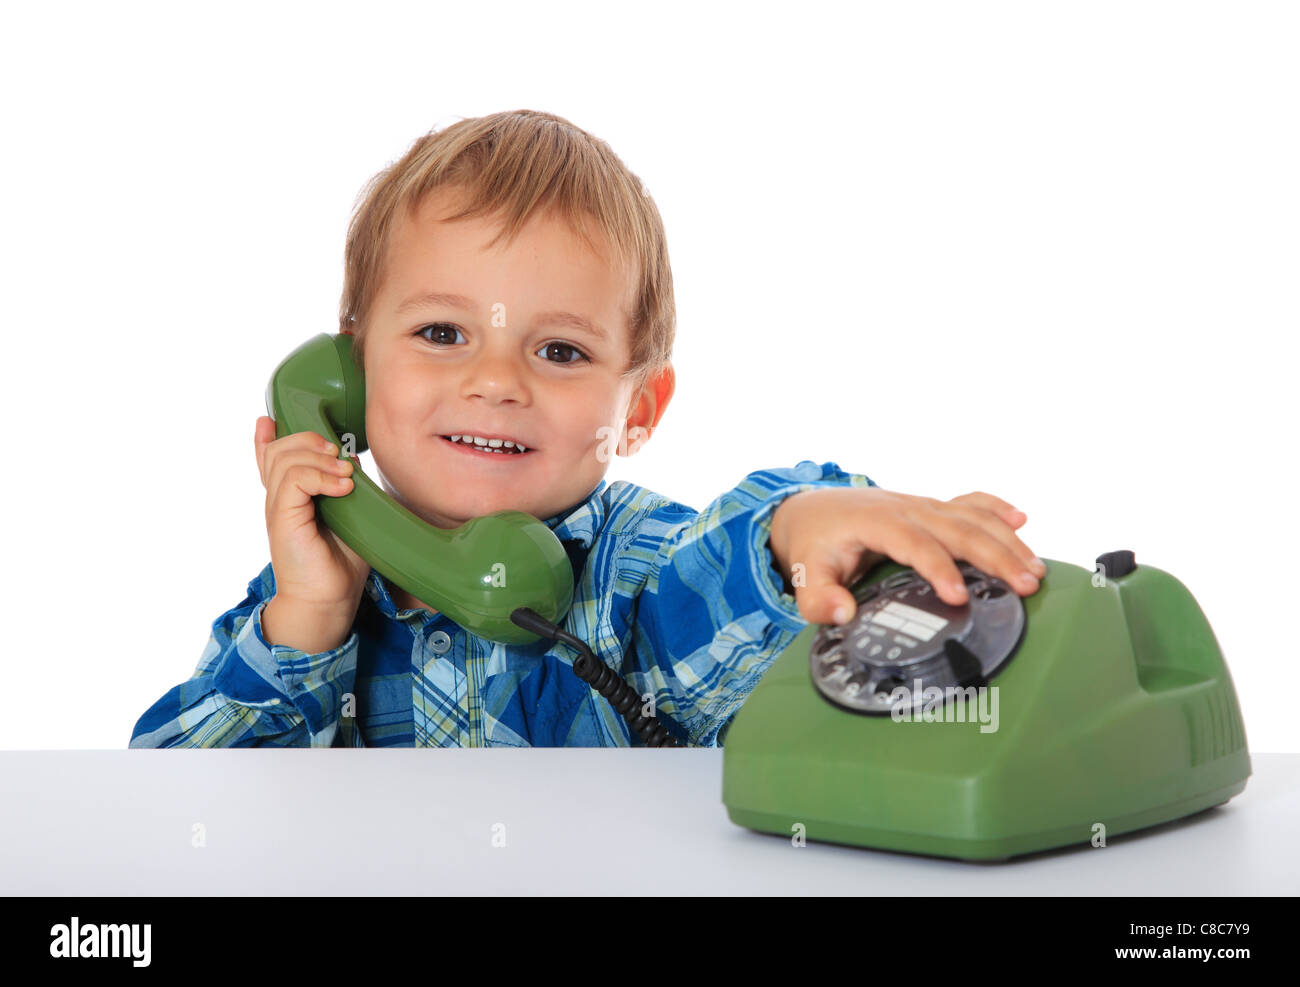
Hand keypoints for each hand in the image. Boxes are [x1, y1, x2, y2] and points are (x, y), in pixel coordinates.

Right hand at [254, 416, 371, 611]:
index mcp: (289, 500)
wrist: (327, 601)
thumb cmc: (340, 564)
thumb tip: (350, 460)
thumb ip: (344, 488)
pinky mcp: (283, 519)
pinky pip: (294, 480)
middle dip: (309, 440)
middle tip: (338, 453)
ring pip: (286, 460)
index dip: (266, 438)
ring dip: (320, 458)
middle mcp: (277, 501)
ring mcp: (277, 509)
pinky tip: (344, 486)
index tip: (269, 420)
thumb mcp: (348, 517)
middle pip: (279, 451)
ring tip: (346, 473)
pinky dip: (321, 477)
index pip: (267, 460)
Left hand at [768, 487, 1046, 625]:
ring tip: (1034, 570)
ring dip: (1006, 541)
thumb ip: (817, 599)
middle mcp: (905, 508)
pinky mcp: (931, 508)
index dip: (938, 568)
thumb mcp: (806, 573)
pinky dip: (996, 509)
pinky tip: (1022, 520)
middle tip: (1024, 586)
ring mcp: (922, 505)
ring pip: (971, 517)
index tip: (958, 596)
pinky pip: (969, 503)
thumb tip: (841, 614)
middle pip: (957, 528)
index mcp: (875, 522)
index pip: (913, 543)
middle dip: (993, 556)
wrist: (812, 511)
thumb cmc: (814, 543)